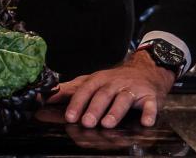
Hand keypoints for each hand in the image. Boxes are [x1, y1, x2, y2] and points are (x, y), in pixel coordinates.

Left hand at [46, 50, 174, 128]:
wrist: (144, 71)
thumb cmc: (113, 81)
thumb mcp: (90, 82)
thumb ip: (70, 91)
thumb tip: (45, 97)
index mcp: (98, 80)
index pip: (85, 90)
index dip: (77, 103)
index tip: (70, 117)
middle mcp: (114, 83)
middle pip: (103, 95)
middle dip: (94, 109)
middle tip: (87, 123)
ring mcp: (132, 89)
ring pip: (123, 99)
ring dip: (115, 112)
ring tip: (107, 124)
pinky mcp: (149, 96)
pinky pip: (150, 105)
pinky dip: (149, 113)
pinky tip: (145, 122)